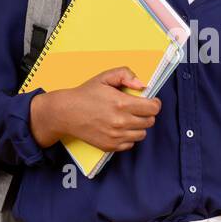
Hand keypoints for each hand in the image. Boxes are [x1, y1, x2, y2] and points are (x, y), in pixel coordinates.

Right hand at [30, 66, 161, 152]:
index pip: (153, 108)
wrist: (66, 113)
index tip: (150, 101)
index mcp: (122, 104)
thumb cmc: (86, 94)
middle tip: (137, 108)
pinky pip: (130, 144)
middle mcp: (120, 122)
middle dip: (146, 113)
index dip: (154, 103)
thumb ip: (125, 75)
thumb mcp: (105, 77)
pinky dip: (128, 136)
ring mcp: (116, 136)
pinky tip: (120, 128)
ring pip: (142, 134)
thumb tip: (142, 85)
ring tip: (128, 118)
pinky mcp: (110, 146)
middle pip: (150, 121)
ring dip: (138, 126)